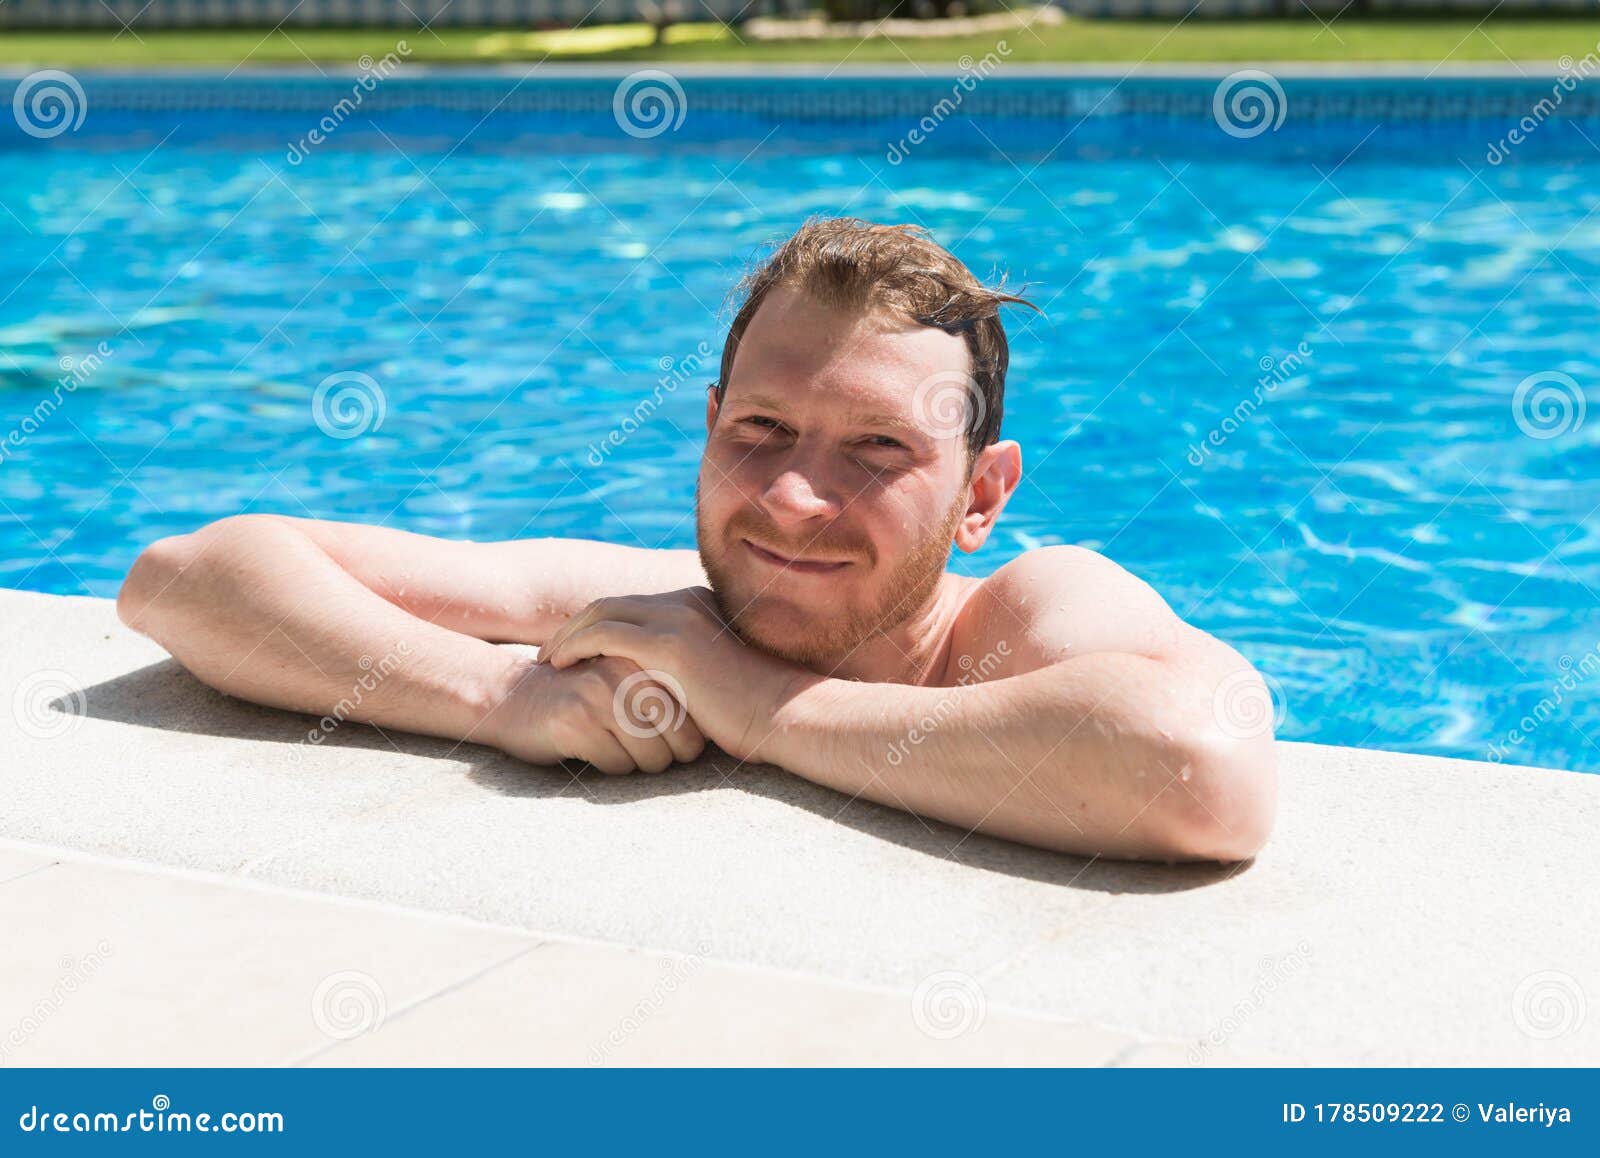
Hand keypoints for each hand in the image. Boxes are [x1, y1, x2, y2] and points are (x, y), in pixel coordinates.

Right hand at [482, 654, 705, 774]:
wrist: (515, 700)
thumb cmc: (583, 696)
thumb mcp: (629, 676)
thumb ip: (669, 683)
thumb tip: (727, 718)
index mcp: (646, 655)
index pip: (695, 715)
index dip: (688, 740)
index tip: (669, 741)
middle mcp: (627, 669)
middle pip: (679, 739)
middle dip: (668, 757)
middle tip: (644, 751)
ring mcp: (600, 692)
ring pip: (651, 756)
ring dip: (639, 765)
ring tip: (619, 748)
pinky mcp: (575, 719)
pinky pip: (616, 765)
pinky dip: (610, 767)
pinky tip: (592, 749)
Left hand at [535, 587, 814, 763]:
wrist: (786, 716)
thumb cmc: (759, 712)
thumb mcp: (721, 682)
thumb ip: (693, 672)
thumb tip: (670, 689)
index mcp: (698, 607)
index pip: (634, 607)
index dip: (599, 624)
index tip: (577, 651)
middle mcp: (685, 603)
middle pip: (611, 604)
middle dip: (574, 626)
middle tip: (549, 653)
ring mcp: (676, 618)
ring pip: (600, 614)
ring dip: (567, 635)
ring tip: (547, 661)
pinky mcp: (667, 643)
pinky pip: (602, 635)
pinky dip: (574, 646)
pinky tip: (559, 667)